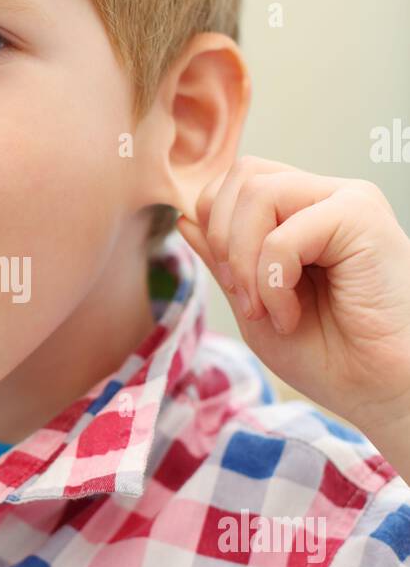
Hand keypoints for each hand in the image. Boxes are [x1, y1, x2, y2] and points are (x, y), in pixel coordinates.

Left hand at [175, 156, 409, 437]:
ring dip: (245, 260)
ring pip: (257, 191)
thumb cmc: (331, 356)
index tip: (231, 284)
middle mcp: (324, 198)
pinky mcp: (361, 217)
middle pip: (242, 175)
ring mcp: (345, 201)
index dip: (214, 226)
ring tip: (266, 308)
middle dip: (222, 238)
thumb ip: (224, 259)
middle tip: (244, 298)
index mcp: (301, 213)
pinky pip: (285, 233)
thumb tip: (184, 216)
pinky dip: (273, 280)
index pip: (235, 183)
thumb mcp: (255, 305)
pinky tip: (291, 314)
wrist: (382, 390)